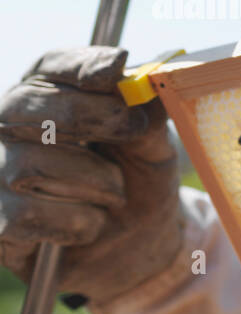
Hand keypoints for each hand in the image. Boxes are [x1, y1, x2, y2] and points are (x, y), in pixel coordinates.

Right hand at [0, 47, 182, 303]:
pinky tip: (91, 224)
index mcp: (49, 97)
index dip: (80, 66)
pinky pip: (25, 215)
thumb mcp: (154, 148)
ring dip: (93, 183)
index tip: (117, 68)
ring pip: (29, 166)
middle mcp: (9, 130)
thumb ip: (147, 117)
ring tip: (115, 196)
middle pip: (23, 106)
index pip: (49, 67)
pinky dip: (76, 222)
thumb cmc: (140, 183)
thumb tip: (149, 84)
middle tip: (131, 127)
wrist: (141, 247)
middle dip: (86, 115)